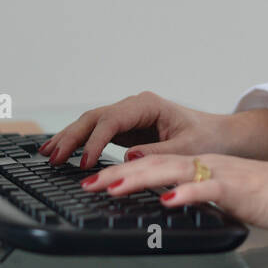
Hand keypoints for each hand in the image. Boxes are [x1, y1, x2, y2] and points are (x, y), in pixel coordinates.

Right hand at [40, 91, 267, 168]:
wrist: (220, 136)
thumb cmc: (207, 138)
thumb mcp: (187, 148)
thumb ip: (158, 152)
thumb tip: (129, 156)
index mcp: (147, 104)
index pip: (112, 121)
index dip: (95, 142)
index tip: (85, 163)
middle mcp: (134, 106)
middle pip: (94, 117)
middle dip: (72, 137)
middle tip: (53, 158)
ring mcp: (129, 116)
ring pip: (91, 123)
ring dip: (69, 138)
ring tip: (47, 154)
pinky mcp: (127, 129)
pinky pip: (97, 133)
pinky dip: (79, 142)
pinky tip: (62, 152)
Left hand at [80, 152, 267, 235]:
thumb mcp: (227, 198)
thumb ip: (201, 198)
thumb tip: (175, 204)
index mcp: (203, 167)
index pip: (156, 166)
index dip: (124, 173)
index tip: (96, 182)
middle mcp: (208, 166)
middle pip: (155, 165)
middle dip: (118, 174)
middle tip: (88, 184)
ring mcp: (221, 175)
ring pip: (174, 171)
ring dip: (140, 179)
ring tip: (113, 186)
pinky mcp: (238, 188)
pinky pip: (208, 188)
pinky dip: (186, 193)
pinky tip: (167, 199)